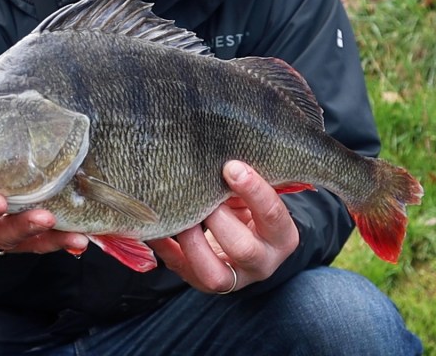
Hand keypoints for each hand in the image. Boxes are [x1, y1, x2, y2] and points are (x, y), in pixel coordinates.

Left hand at [148, 160, 298, 293]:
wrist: (247, 241)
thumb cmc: (250, 208)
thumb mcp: (257, 196)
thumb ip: (246, 183)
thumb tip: (221, 153)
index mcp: (281, 236)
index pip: (272, 215)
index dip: (253, 191)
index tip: (231, 166)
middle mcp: (262, 262)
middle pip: (243, 249)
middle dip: (219, 220)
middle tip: (201, 195)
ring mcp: (234, 279)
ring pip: (215, 275)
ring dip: (192, 242)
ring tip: (178, 214)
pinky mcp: (203, 282)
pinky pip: (182, 271)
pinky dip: (165, 249)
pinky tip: (154, 229)